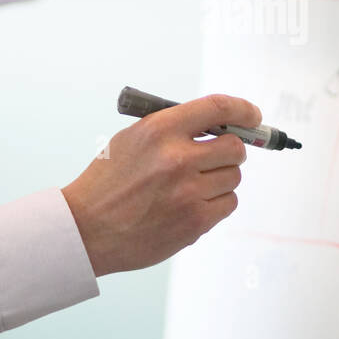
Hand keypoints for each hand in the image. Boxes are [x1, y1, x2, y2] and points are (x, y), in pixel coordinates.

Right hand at [61, 93, 261, 276]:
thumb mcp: (132, 140)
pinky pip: (228, 203)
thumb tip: (219, 125)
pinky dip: (217, 203)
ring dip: (221, 179)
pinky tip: (192, 205)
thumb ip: (173, 129)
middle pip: (235, 147)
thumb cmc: (109, 182)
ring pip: (234, 177)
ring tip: (193, 187)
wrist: (86, 229)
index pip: (218, 109)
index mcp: (160, 130)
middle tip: (216, 158)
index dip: (244, 110)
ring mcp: (188, 192)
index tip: (252, 116)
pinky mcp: (195, 222)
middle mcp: (178, 158)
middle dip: (230, 151)